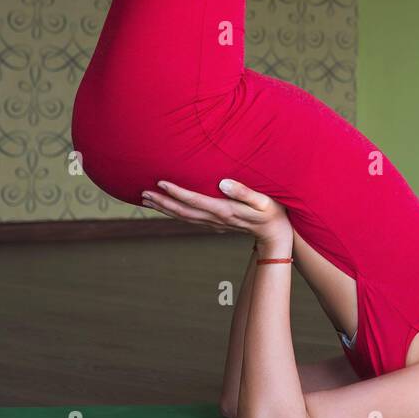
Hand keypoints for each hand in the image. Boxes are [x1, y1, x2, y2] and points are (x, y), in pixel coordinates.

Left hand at [140, 178, 291, 253]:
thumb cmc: (272, 212)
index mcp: (225, 210)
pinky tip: (166, 206)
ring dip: (164, 208)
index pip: (195, 201)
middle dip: (162, 202)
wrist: (275, 234)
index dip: (177, 192)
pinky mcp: (214, 223)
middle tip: (143, 193)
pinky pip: (188, 218)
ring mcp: (213, 223)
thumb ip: (244, 191)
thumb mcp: (263, 200)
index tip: (161, 183)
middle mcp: (215, 218)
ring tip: (146, 199)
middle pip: (182, 211)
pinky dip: (174, 212)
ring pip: (182, 217)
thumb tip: (223, 183)